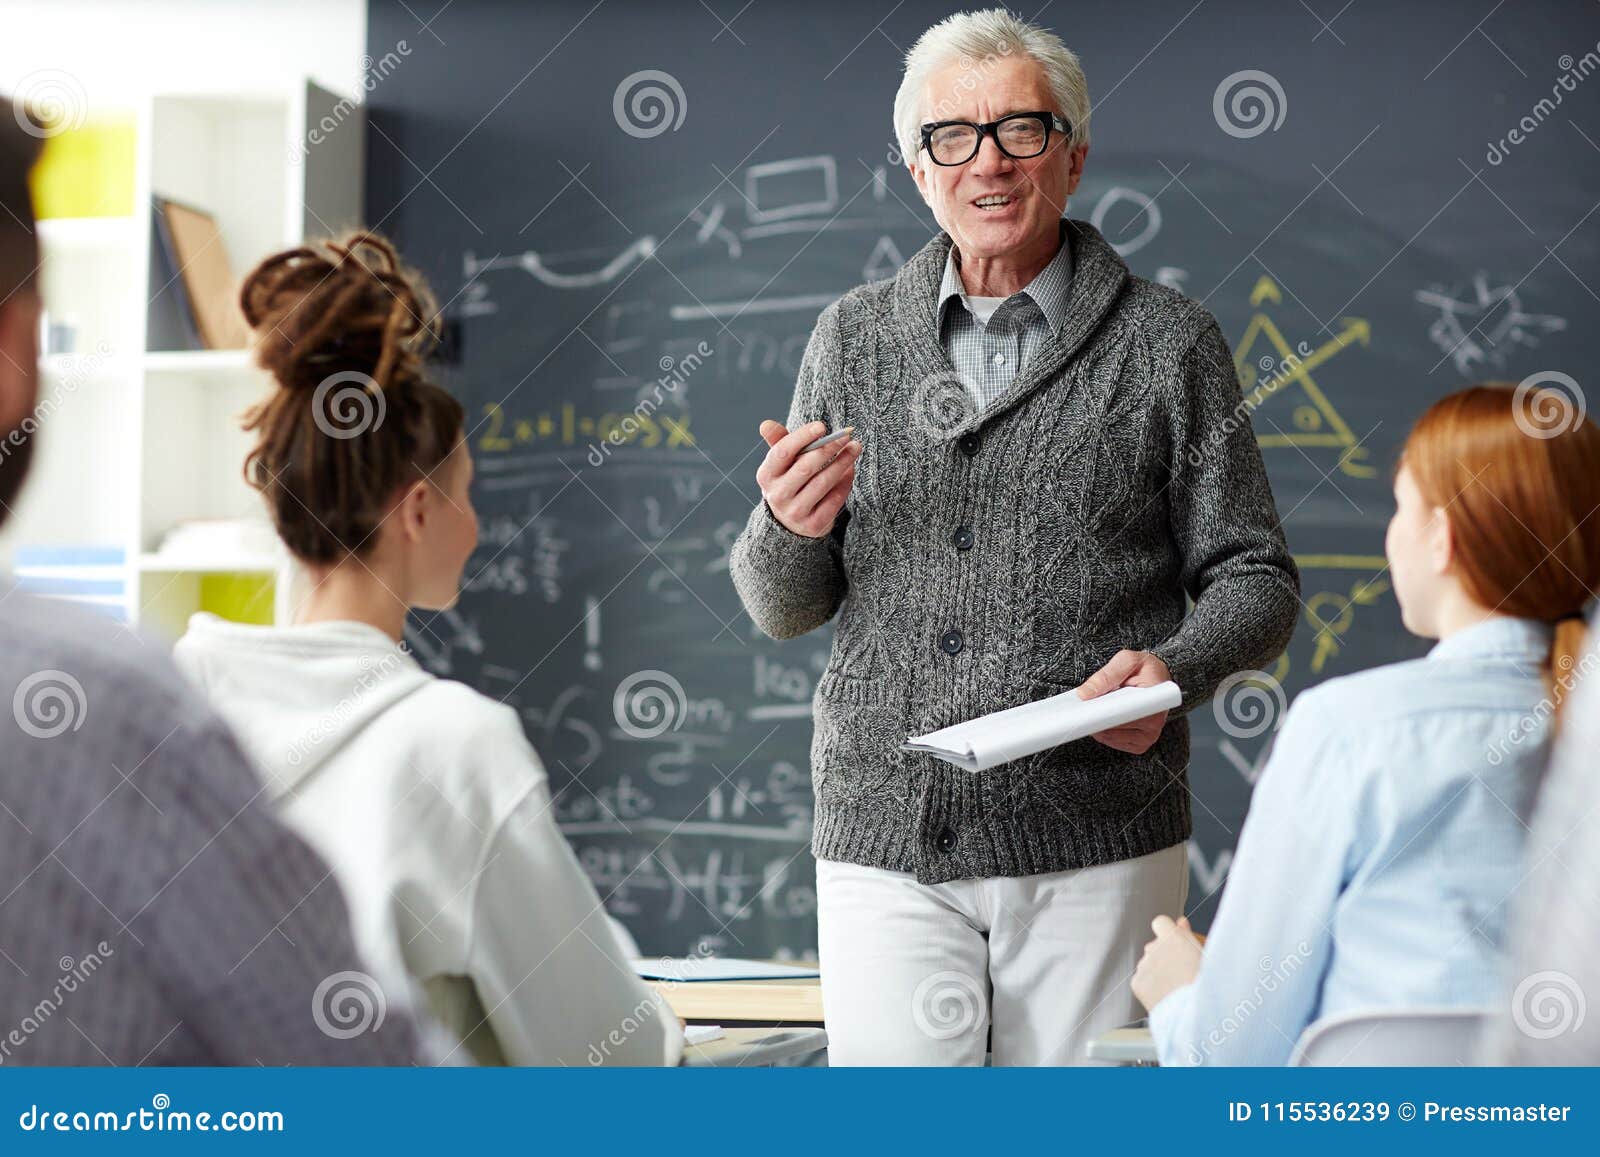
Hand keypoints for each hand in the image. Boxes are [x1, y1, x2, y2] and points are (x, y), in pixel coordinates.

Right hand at [755, 419, 861, 537]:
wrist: (791, 523)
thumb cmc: (790, 481)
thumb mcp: (780, 464)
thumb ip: (778, 442)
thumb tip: (766, 424)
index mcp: (766, 475)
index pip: (782, 452)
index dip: (802, 437)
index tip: (822, 426)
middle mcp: (777, 495)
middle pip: (805, 467)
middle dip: (828, 449)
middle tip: (845, 437)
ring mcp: (795, 512)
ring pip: (822, 483)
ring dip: (842, 463)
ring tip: (854, 448)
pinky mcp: (813, 524)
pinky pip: (834, 499)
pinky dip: (845, 482)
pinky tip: (850, 470)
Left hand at [1075, 649, 1171, 753]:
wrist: (1157, 677)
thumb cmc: (1145, 668)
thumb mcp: (1127, 660)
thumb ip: (1106, 675)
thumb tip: (1084, 694)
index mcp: (1156, 702)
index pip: (1125, 714)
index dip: (1103, 714)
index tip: (1085, 712)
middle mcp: (1155, 724)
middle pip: (1114, 729)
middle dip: (1095, 718)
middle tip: (1080, 707)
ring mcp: (1147, 737)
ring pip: (1110, 738)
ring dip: (1096, 724)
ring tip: (1093, 707)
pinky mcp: (1139, 744)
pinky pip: (1112, 742)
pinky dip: (1102, 731)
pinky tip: (1099, 717)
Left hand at [1132, 914, 1202, 1011]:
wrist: (1196, 1014)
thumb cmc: (1206, 985)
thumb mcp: (1204, 955)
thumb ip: (1188, 935)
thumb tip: (1180, 922)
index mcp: (1173, 938)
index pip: (1160, 922)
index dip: (1167, 932)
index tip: (1173, 942)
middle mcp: (1155, 948)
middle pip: (1154, 946)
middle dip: (1163, 955)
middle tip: (1180, 971)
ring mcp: (1144, 966)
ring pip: (1148, 964)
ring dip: (1157, 971)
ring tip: (1175, 987)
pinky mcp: (1137, 982)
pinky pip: (1142, 980)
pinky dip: (1150, 986)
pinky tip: (1165, 995)